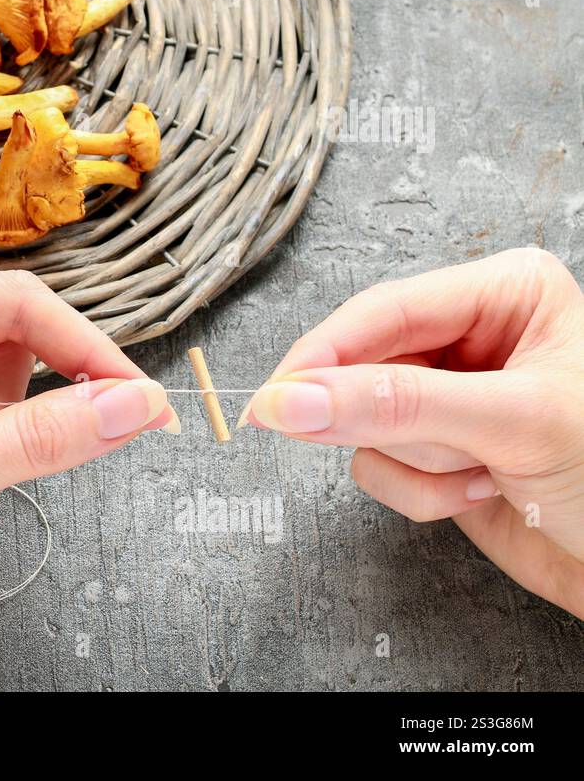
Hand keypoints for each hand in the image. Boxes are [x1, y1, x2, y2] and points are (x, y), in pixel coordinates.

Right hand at [241, 247, 583, 616]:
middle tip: (431, 448)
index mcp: (504, 295)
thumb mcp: (514, 422)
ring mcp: (450, 399)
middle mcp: (472, 339)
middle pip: (364, 367)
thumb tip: (292, 400)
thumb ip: (396, 406)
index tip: (276, 397)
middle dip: (398, 421)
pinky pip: (377, 467)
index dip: (325, 355)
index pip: (383, 311)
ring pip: (364, 424)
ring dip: (418, 464)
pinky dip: (420, 493)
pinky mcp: (435, 452)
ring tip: (484, 474)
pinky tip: (480, 494)